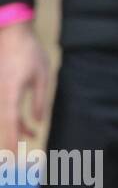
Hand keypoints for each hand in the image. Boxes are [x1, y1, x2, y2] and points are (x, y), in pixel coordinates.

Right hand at [0, 22, 49, 153]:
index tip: (12, 154)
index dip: (11, 139)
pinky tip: (25, 120)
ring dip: (16, 125)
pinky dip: (13, 114)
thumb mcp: (41, 76)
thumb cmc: (29, 52)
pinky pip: (5, 105)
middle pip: (5, 120)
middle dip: (13, 136)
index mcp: (9, 93)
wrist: (11, 33)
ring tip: (30, 133)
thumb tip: (37, 121)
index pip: (10, 122)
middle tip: (21, 150)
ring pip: (5, 113)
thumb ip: (39, 100)